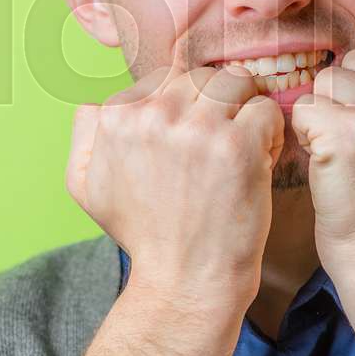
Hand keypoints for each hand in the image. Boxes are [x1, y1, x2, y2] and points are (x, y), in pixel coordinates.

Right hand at [65, 33, 285, 304]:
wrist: (184, 280)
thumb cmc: (142, 234)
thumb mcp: (85, 186)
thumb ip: (85, 132)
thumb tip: (95, 100)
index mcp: (117, 117)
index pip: (165, 77)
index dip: (185, 107)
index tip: (190, 142)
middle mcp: (154, 115)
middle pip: (202, 76)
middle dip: (217, 105)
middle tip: (220, 146)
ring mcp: (198, 128)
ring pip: (237, 82)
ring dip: (244, 110)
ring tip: (240, 148)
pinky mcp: (238, 145)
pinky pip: (265, 108)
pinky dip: (269, 131)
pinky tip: (259, 160)